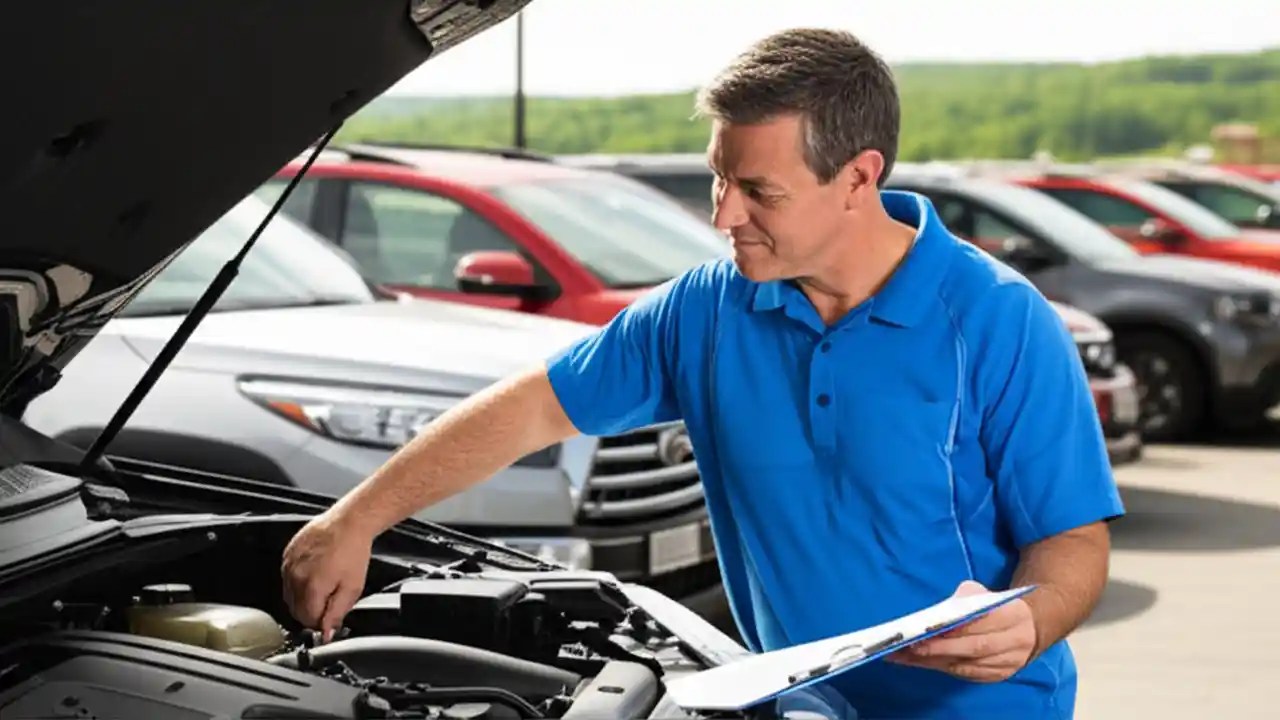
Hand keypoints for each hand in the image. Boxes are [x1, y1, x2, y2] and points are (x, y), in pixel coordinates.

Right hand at [280, 510, 372, 641]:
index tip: (329, 617)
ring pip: (289, 596)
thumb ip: (336, 614)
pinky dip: (298, 583)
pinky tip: (314, 574)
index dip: (320, 623)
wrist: (349, 522)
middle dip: (311, 612)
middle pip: (295, 610)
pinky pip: (287, 578)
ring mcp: (288, 564)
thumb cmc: (353, 550)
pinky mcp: (287, 555)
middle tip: (328, 603)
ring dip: (303, 598)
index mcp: (311, 587)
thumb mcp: (353, 588)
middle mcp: (295, 576)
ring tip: (323, 586)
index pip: (307, 620)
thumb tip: (326, 634)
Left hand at [886, 580, 1036, 682]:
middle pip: (975, 648)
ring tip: (907, 656)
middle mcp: (1016, 641)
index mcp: (1014, 614)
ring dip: (936, 662)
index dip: (955, 628)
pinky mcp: (999, 675)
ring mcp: (1009, 662)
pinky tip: (922, 663)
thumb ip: (965, 598)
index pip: (982, 623)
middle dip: (941, 648)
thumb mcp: (984, 593)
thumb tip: (939, 614)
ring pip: (970, 665)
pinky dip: (943, 669)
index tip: (929, 628)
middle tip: (912, 646)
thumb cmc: (997, 607)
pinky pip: (968, 675)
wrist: (1029, 628)